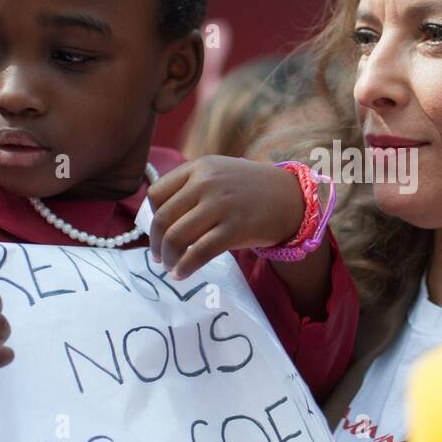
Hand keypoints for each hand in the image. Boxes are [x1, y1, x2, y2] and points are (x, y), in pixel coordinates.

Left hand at [146, 156, 304, 280]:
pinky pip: (199, 252)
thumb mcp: (218, 174)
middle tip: (159, 256)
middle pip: (163, 219)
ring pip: (176, 237)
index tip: (157, 233)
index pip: (156, 194)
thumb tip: (158, 222)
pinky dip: (185, 267)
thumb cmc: (249, 190)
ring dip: (168, 258)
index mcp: (198, 168)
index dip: (151, 218)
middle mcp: (206, 183)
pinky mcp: (235, 228)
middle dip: (156, 244)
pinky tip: (182, 274)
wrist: (291, 197)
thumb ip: (190, 189)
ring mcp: (221, 205)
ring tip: (171, 267)